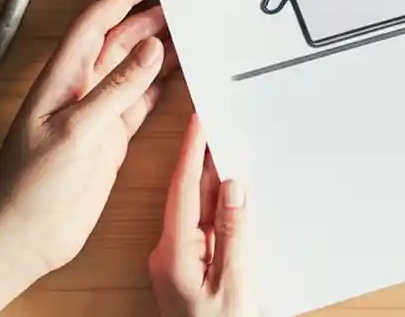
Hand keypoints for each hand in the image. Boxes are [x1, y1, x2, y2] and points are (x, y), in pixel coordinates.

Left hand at [0, 0, 178, 315]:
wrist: (21, 236)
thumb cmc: (29, 186)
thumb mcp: (76, 131)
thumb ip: (116, 88)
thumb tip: (151, 50)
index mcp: (63, 80)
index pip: (95, 24)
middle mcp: (80, 92)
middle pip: (118, 43)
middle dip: (148, 19)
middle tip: (181, 2)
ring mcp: (95, 116)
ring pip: (133, 72)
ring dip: (159, 52)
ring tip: (189, 33)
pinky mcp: (109, 142)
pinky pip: (140, 105)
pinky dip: (161, 90)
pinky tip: (179, 80)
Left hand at [149, 115, 253, 316]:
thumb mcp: (234, 285)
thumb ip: (235, 234)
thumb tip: (235, 188)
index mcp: (173, 254)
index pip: (183, 190)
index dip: (192, 151)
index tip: (199, 120)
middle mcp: (169, 253)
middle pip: (188, 194)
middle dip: (203, 158)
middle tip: (217, 122)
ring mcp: (176, 261)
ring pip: (197, 209)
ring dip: (213, 180)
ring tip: (227, 146)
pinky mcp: (187, 268)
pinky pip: (203, 226)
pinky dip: (218, 206)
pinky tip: (231, 192)